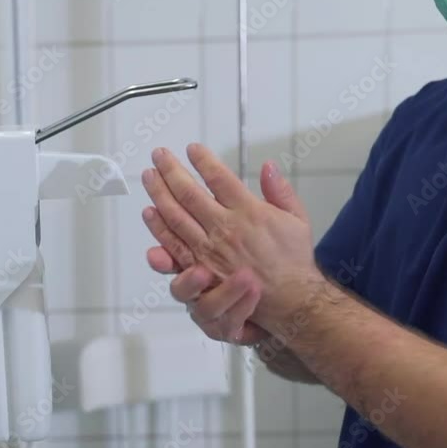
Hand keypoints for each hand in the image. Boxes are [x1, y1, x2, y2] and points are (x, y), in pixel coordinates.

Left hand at [142, 144, 322, 328]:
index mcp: (249, 211)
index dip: (202, 160)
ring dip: (159, 193)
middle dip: (171, 170)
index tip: (192, 148)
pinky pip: (174, 245)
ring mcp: (209, 248)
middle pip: (189, 193)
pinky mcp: (200, 267)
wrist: (290, 298)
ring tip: (149, 175)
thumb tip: (268, 165)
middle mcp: (225, 227)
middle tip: (159, 155)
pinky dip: (159, 228)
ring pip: (176, 216)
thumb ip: (280, 191)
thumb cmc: (293, 258)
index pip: (219, 178)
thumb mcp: (297, 219)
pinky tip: (149, 212)